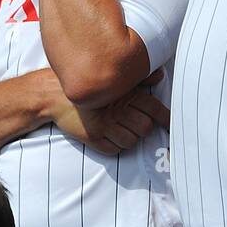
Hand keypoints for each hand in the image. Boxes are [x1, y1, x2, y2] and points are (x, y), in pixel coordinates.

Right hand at [46, 69, 167, 154]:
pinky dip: (114, 146)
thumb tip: (160, 75)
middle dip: (142, 128)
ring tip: (117, 127)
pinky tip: (107, 135)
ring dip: (128, 137)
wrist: (53, 95)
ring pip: (131, 141)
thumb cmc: (86, 86)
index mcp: (124, 93)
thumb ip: (137, 79)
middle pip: (145, 128)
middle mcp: (116, 108)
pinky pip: (115, 150)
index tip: (172, 125)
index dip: (166, 118)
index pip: (153, 108)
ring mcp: (105, 124)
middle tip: (131, 121)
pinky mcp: (93, 137)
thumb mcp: (111, 77)